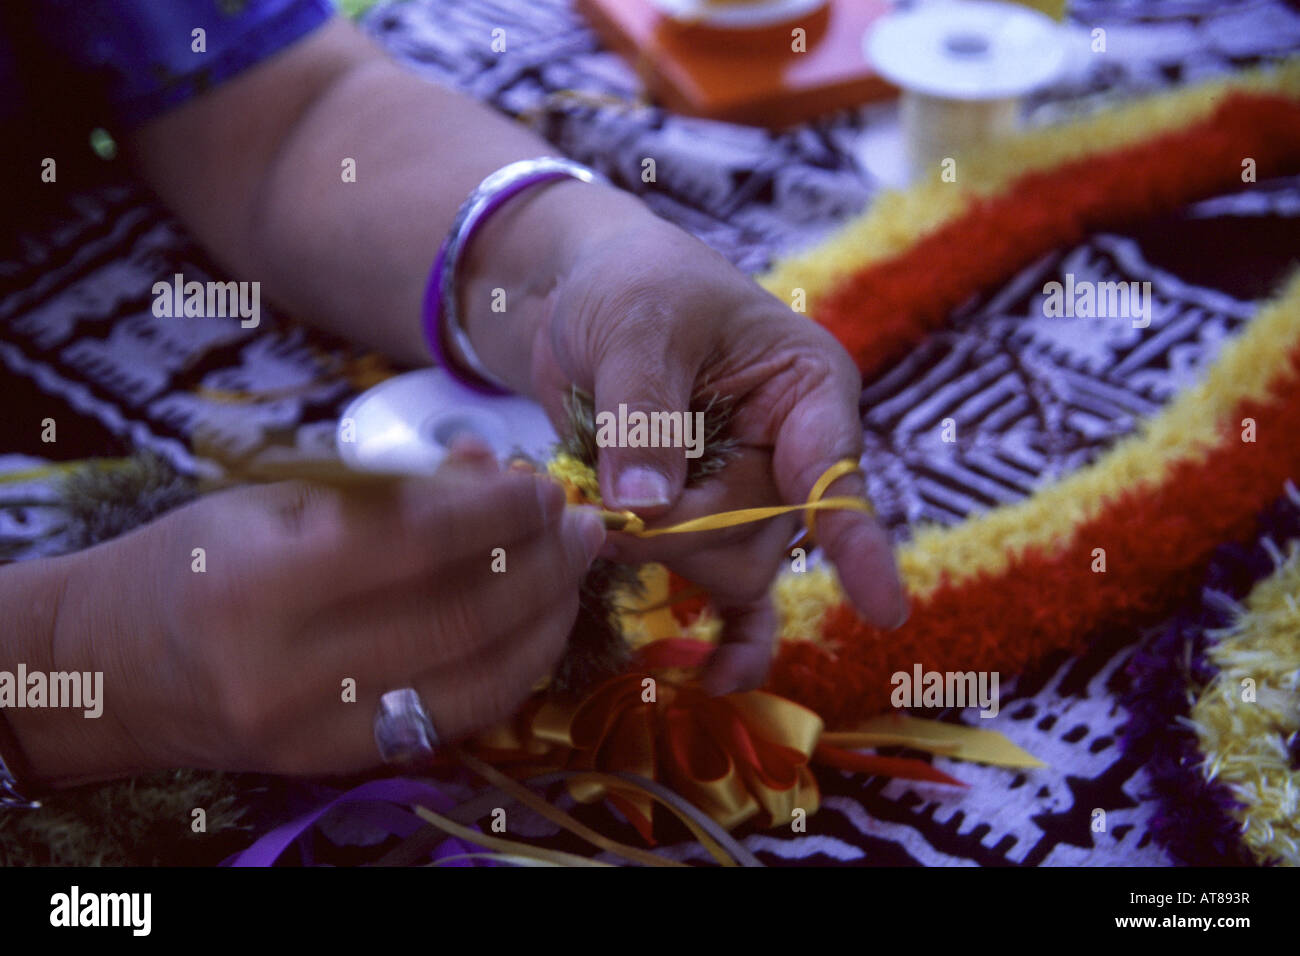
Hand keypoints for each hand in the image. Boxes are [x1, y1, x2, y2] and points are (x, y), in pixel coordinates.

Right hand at [40, 443, 604, 779]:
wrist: (112, 669)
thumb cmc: (193, 562)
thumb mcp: (275, 502)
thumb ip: (387, 492)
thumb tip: (493, 473)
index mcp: (264, 583)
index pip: (419, 544)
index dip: (500, 511)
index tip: (543, 484)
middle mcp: (292, 671)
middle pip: (462, 620)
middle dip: (543, 568)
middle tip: (582, 528)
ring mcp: (317, 732)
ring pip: (474, 683)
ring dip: (544, 624)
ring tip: (574, 573)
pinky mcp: (337, 765)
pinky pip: (452, 719)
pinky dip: (509, 672)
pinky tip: (535, 628)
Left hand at [524, 209, 908, 695]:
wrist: (585, 296)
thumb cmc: (632, 286)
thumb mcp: (636, 328)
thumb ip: (643, 413)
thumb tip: (643, 506)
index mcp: (806, 387)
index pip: (834, 469)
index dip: (854, 540)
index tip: (883, 609)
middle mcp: (794, 448)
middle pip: (763, 536)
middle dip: (683, 533)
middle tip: (604, 498)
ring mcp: (753, 492)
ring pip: (732, 570)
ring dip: (663, 557)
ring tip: (598, 510)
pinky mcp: (708, 523)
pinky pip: (736, 597)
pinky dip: (726, 635)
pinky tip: (713, 678)